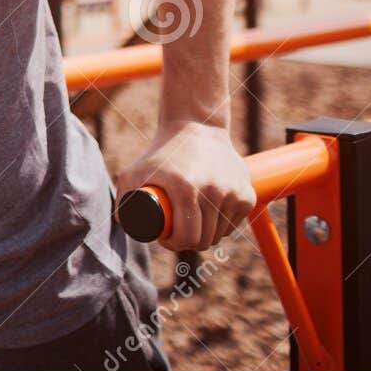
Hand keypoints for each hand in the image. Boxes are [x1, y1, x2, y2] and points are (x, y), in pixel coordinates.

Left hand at [116, 120, 254, 250]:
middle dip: (189, 242)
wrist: (196, 127)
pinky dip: (222, 225)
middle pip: (204, 239)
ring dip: (207, 234)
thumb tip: (124, 225)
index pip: (186, 237)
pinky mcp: (247, 193)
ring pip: (220, 233)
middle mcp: (213, 191)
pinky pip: (234, 222)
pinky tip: (210, 214)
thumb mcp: (135, 171)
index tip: (167, 238)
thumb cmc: (162, 153)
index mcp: (185, 189)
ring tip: (192, 221)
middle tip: (178, 233)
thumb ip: (124, 198)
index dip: (174, 244)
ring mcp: (233, 192)